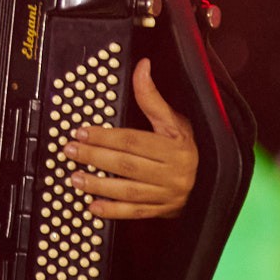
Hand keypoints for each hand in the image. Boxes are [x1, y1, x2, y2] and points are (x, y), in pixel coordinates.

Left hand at [62, 58, 197, 219]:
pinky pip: (134, 212)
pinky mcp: (161, 211)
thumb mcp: (173, 119)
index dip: (105, 136)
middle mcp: (172, 171)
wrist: (208, 179)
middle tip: (71, 150)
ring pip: (128, 191)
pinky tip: (93, 206)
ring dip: (98, 185)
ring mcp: (166, 194)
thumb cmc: (185, 145)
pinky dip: (112, 211)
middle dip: (95, 157)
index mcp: (174, 146)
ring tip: (75, 178)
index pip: (133, 140)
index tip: (82, 131)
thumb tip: (142, 66)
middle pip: (127, 164)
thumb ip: (152, 97)